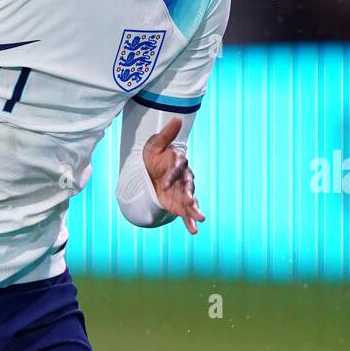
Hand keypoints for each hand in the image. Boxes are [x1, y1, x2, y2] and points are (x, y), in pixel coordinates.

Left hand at [142, 117, 204, 234]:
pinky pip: (186, 213)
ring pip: (191, 201)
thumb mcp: (155, 144)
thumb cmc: (154, 157)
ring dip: (195, 210)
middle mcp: (184, 179)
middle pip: (188, 186)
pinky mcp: (179, 204)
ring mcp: (183, 192)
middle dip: (189, 194)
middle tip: (190, 200)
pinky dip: (190, 222)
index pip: (178, 167)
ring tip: (201, 219)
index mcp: (179, 164)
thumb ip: (167, 135)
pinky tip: (194, 232)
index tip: (164, 180)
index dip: (172, 173)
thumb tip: (177, 118)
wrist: (149, 172)